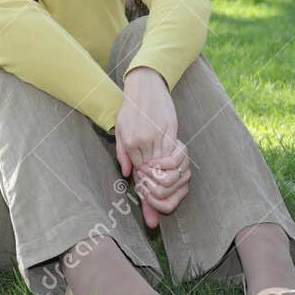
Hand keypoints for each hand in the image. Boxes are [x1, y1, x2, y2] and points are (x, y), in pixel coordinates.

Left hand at [115, 67, 182, 227]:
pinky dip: (173, 163)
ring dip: (165, 178)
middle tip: (155, 199)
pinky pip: (174, 153)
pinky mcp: (172, 130)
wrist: (145, 86)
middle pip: (153, 174)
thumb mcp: (120, 130)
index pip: (139, 174)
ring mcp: (159, 136)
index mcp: (130, 143)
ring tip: (162, 184)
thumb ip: (122, 154)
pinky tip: (171, 168)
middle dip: (155, 190)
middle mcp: (145, 142)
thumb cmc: (130, 108)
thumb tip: (128, 174)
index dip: (145, 193)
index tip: (149, 209)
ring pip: (165, 166)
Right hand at [133, 145, 190, 223]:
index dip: (152, 202)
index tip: (142, 191)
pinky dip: (155, 163)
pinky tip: (149, 162)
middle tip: (140, 178)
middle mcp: (183, 183)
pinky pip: (169, 164)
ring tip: (142, 168)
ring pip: (166, 180)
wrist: (150, 146)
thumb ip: (148, 206)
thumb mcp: (145, 189)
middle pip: (163, 193)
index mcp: (176, 194)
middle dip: (146, 186)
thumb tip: (152, 226)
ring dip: (149, 174)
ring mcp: (185, 168)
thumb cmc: (148, 170)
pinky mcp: (183, 153)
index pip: (168, 207)